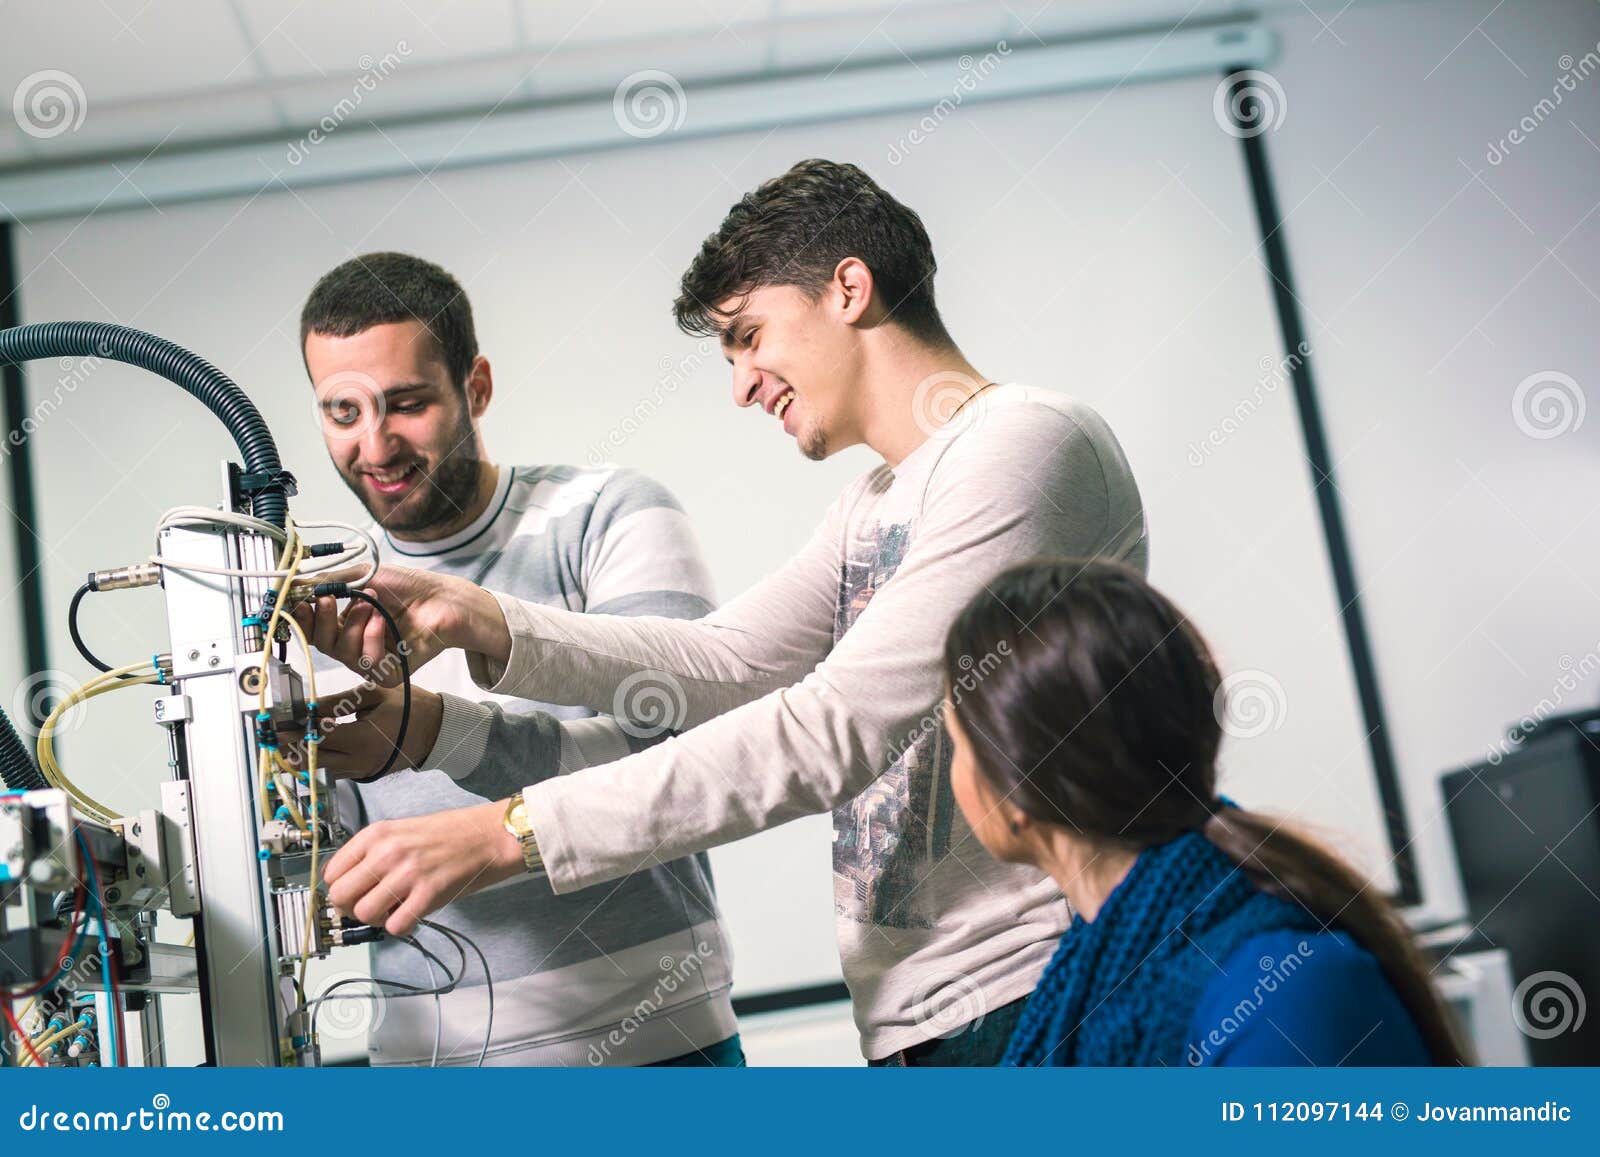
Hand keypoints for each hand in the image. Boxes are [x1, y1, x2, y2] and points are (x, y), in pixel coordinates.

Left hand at [284, 683, 442, 779]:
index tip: (276, 726)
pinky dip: (322, 760)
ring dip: (304, 756)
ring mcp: (362, 771)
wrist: (437, 730)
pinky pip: (336, 770)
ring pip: (322, 768)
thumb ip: (337, 702)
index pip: (315, 739)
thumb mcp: (373, 695)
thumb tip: (308, 707)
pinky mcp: (365, 775)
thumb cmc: (409, 706)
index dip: (292, 733)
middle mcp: (359, 761)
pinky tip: (314, 747)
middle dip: (291, 748)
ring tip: (289, 741)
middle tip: (274, 737)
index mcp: (362, 738)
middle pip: (313, 760)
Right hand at [292, 564, 505, 684]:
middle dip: (323, 620)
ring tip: (372, 605)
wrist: (442, 597)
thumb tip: (293, 584)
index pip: (313, 628)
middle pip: (321, 644)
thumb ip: (328, 581)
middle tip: (330, 599)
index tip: (298, 602)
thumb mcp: (361, 576)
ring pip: (342, 654)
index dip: (302, 618)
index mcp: (346, 622)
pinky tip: (384, 623)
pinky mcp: (390, 673)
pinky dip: (372, 639)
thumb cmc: (409, 586)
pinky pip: (367, 664)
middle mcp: (356, 642)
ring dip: (353, 625)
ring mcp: (372, 659)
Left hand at [322, 799, 524, 935]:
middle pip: (341, 896)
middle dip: (351, 907)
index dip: (340, 888)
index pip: (331, 873)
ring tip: (392, 909)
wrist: (487, 835)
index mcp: (376, 834)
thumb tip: (346, 886)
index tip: (353, 893)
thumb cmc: (446, 834)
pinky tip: (411, 913)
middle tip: (370, 905)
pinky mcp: (428, 894)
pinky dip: (399, 926)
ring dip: (376, 918)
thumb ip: (370, 854)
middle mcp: (387, 852)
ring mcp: (407, 873)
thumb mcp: (399, 832)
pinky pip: (395, 926)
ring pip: (364, 914)